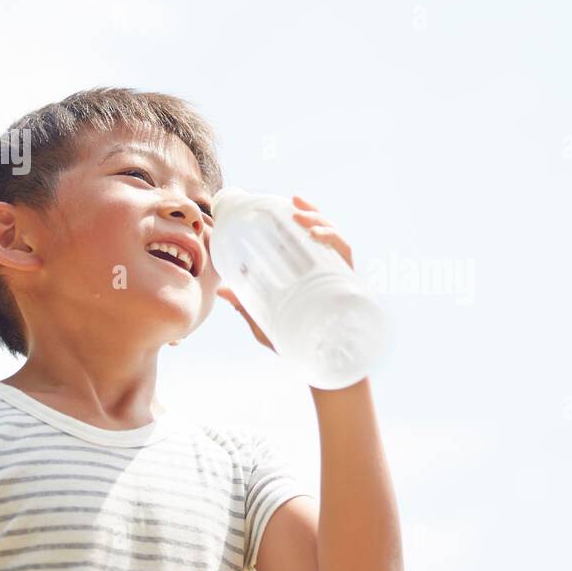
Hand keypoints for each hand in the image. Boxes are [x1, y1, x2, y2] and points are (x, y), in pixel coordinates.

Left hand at [216, 194, 354, 352]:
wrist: (320, 369)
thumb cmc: (294, 344)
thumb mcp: (265, 321)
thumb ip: (246, 304)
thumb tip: (222, 290)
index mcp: (309, 273)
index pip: (307, 238)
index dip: (300, 215)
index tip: (285, 202)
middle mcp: (326, 270)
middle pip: (322, 232)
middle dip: (310, 212)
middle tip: (293, 201)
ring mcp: (338, 276)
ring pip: (334, 238)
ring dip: (319, 221)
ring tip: (300, 215)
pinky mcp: (349, 284)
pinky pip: (344, 255)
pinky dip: (332, 240)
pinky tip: (316, 236)